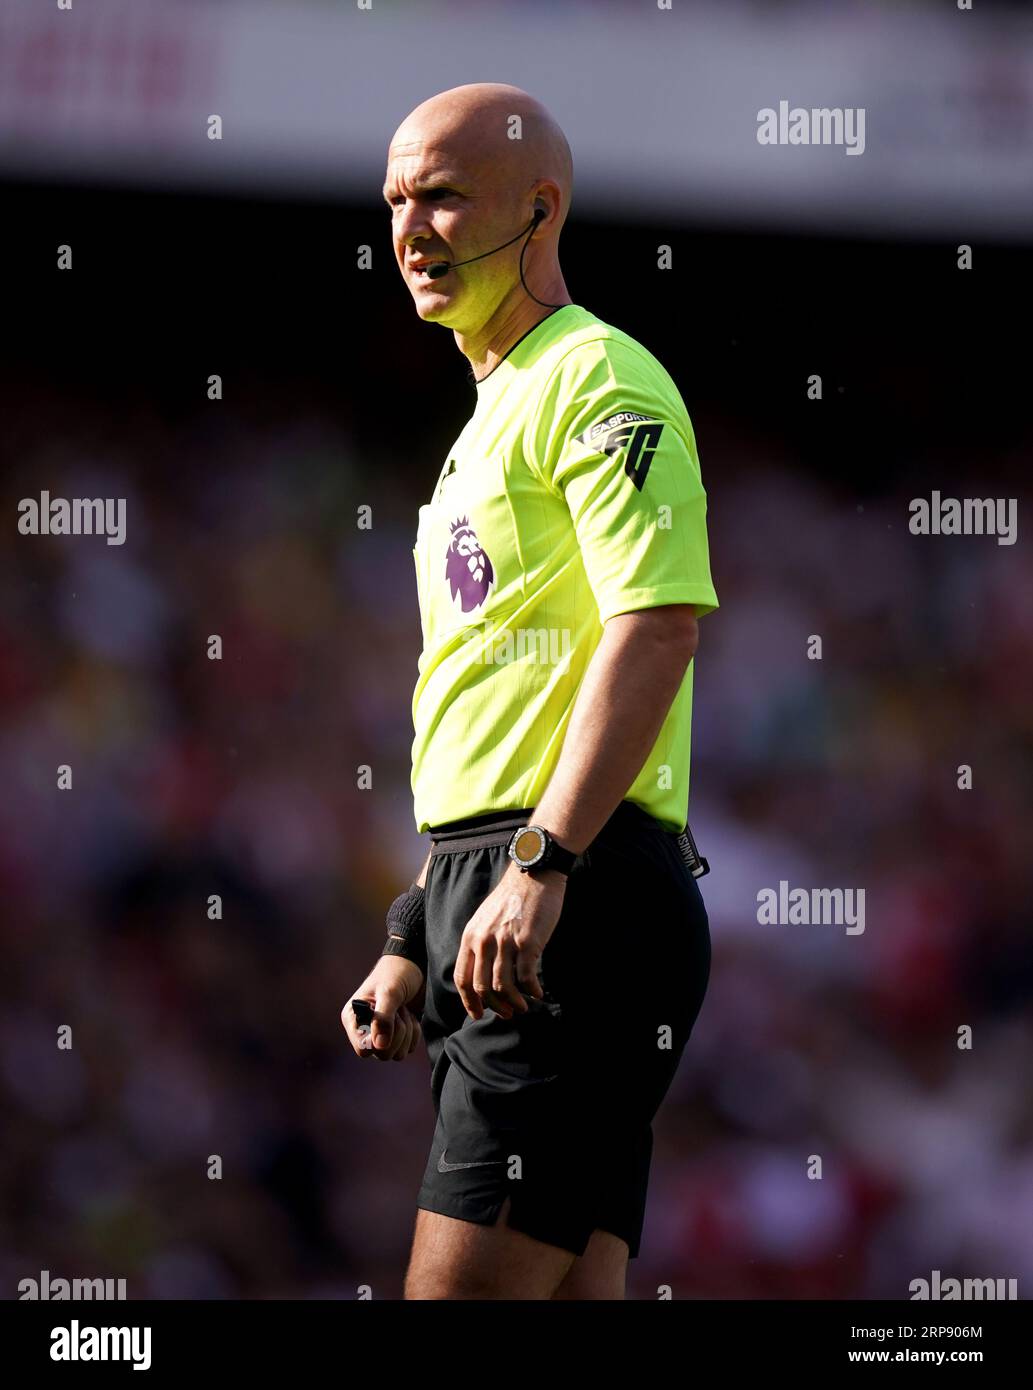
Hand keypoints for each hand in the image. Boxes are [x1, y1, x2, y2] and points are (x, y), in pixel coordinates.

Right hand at [342, 954, 425, 1061]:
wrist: (415, 965)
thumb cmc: (396, 973)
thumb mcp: (389, 993)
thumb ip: (383, 1019)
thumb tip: (379, 1047)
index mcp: (354, 1018)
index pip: (362, 1049)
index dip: (378, 1041)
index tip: (389, 1022)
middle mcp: (365, 1030)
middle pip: (382, 1054)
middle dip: (396, 1032)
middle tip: (398, 1009)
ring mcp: (383, 1034)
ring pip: (397, 1053)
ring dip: (406, 1031)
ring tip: (404, 1009)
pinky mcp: (399, 1035)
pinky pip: (409, 1048)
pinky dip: (414, 1032)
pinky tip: (411, 1015)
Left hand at [454, 861, 566, 1020]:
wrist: (533, 872)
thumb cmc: (512, 897)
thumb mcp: (485, 919)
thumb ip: (480, 943)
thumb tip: (482, 972)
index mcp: (470, 936)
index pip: (462, 978)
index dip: (469, 1001)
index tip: (477, 1014)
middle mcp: (484, 941)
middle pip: (481, 987)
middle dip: (494, 1006)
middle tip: (506, 1013)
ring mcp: (505, 942)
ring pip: (502, 987)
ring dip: (514, 1003)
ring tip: (523, 1007)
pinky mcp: (527, 942)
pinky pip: (526, 978)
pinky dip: (531, 991)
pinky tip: (537, 993)